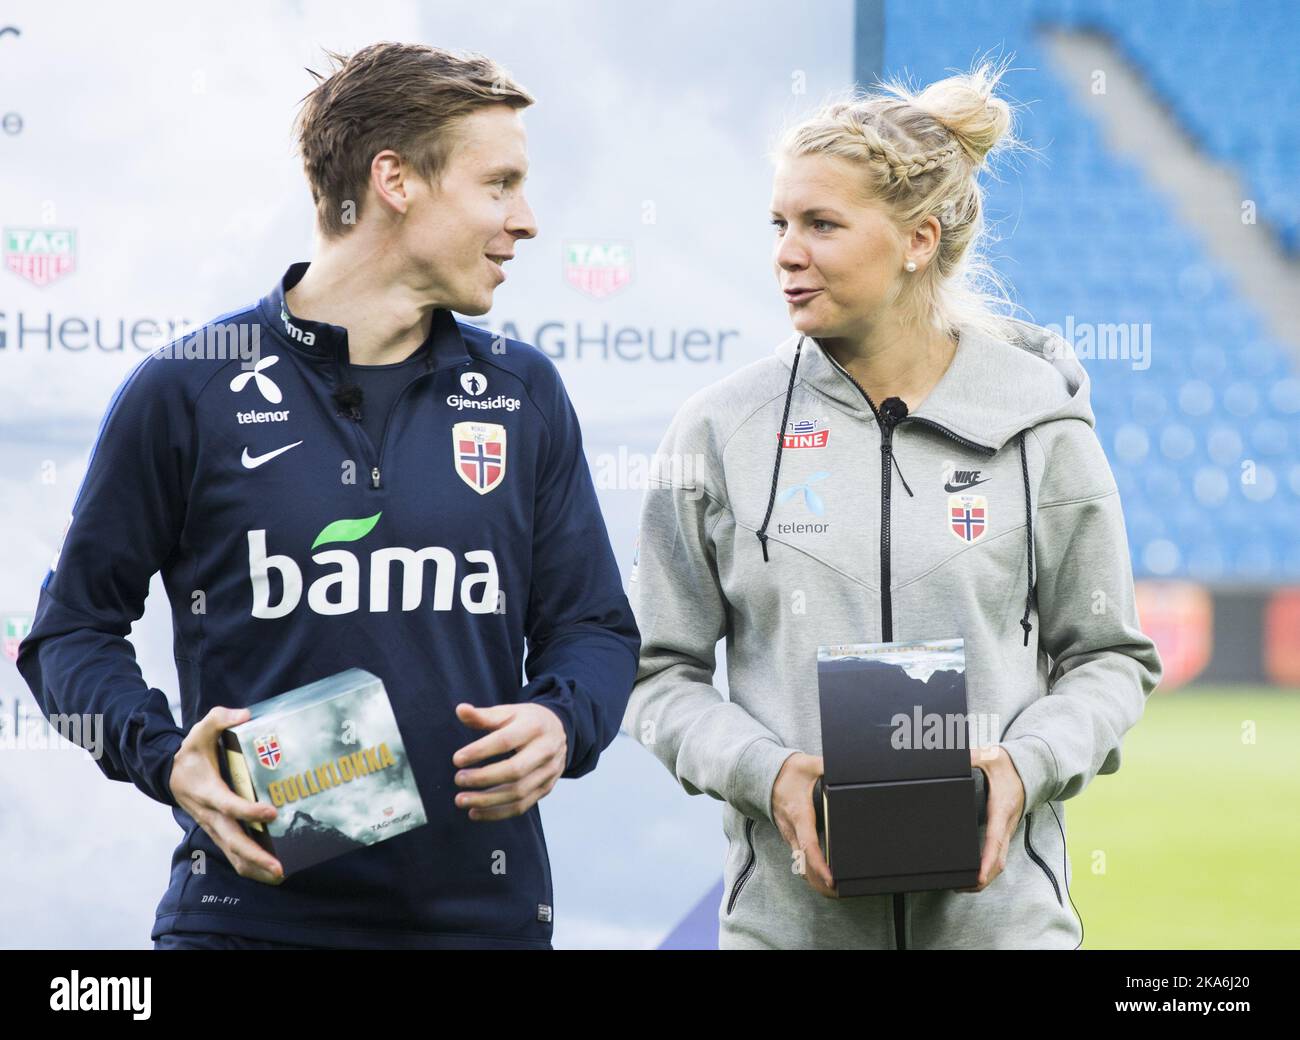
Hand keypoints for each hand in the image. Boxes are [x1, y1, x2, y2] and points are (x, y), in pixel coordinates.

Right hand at [169, 706, 282, 884]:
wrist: (170, 775)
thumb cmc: (191, 753)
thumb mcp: (199, 730)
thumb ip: (219, 718)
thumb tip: (244, 714)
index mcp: (208, 792)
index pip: (229, 805)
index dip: (249, 811)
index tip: (272, 813)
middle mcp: (210, 815)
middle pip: (232, 840)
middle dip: (255, 855)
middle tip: (279, 866)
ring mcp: (213, 827)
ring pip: (232, 853)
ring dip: (254, 866)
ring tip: (280, 875)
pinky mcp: (218, 832)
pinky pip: (232, 853)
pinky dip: (249, 865)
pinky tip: (269, 872)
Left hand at [452, 702, 566, 820]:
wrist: (560, 731)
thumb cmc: (527, 721)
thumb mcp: (509, 712)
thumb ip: (483, 715)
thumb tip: (460, 710)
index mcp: (534, 727)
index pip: (505, 741)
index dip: (480, 751)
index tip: (457, 760)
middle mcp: (545, 750)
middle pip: (515, 770)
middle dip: (483, 778)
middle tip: (458, 779)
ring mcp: (548, 772)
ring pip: (518, 793)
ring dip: (487, 801)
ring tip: (461, 800)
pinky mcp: (546, 789)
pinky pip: (522, 807)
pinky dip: (497, 813)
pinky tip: (475, 813)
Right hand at [772, 752, 836, 897]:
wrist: (761, 774)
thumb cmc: (787, 771)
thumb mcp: (807, 764)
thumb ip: (826, 765)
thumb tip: (846, 766)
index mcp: (799, 814)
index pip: (808, 844)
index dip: (819, 864)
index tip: (831, 879)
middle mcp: (792, 829)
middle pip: (804, 864)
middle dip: (819, 882)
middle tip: (840, 893)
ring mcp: (789, 835)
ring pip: (800, 865)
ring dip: (814, 881)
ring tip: (835, 891)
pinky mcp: (790, 836)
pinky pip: (799, 859)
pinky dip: (810, 872)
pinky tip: (823, 877)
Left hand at [956, 745, 1025, 892]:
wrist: (1032, 768)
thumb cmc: (1008, 765)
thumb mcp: (989, 757)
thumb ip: (970, 757)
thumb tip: (951, 758)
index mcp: (1001, 809)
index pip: (994, 839)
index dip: (986, 860)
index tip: (977, 876)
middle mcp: (1007, 824)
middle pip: (999, 860)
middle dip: (982, 879)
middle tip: (961, 887)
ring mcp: (1008, 829)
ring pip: (1000, 861)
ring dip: (986, 878)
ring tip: (963, 886)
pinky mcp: (1006, 831)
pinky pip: (999, 855)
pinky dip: (989, 869)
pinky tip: (975, 875)